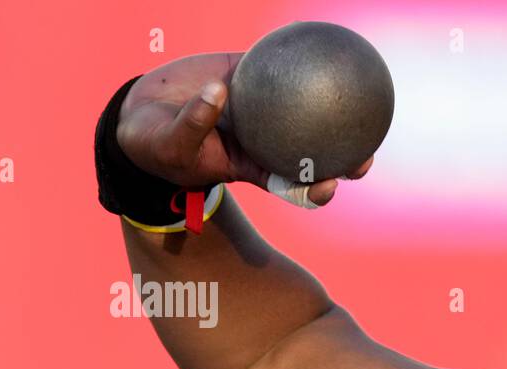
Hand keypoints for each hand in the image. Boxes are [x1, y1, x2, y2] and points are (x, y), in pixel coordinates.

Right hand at [115, 52, 373, 206]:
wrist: (143, 112)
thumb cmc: (157, 144)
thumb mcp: (171, 144)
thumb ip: (192, 125)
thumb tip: (219, 93)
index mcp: (254, 167)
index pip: (293, 184)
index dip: (315, 190)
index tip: (328, 186)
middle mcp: (267, 140)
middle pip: (314, 153)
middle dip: (344, 159)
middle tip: (363, 156)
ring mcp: (263, 108)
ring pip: (306, 108)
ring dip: (334, 105)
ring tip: (359, 96)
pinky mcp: (251, 76)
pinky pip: (277, 65)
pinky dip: (293, 55)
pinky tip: (310, 40)